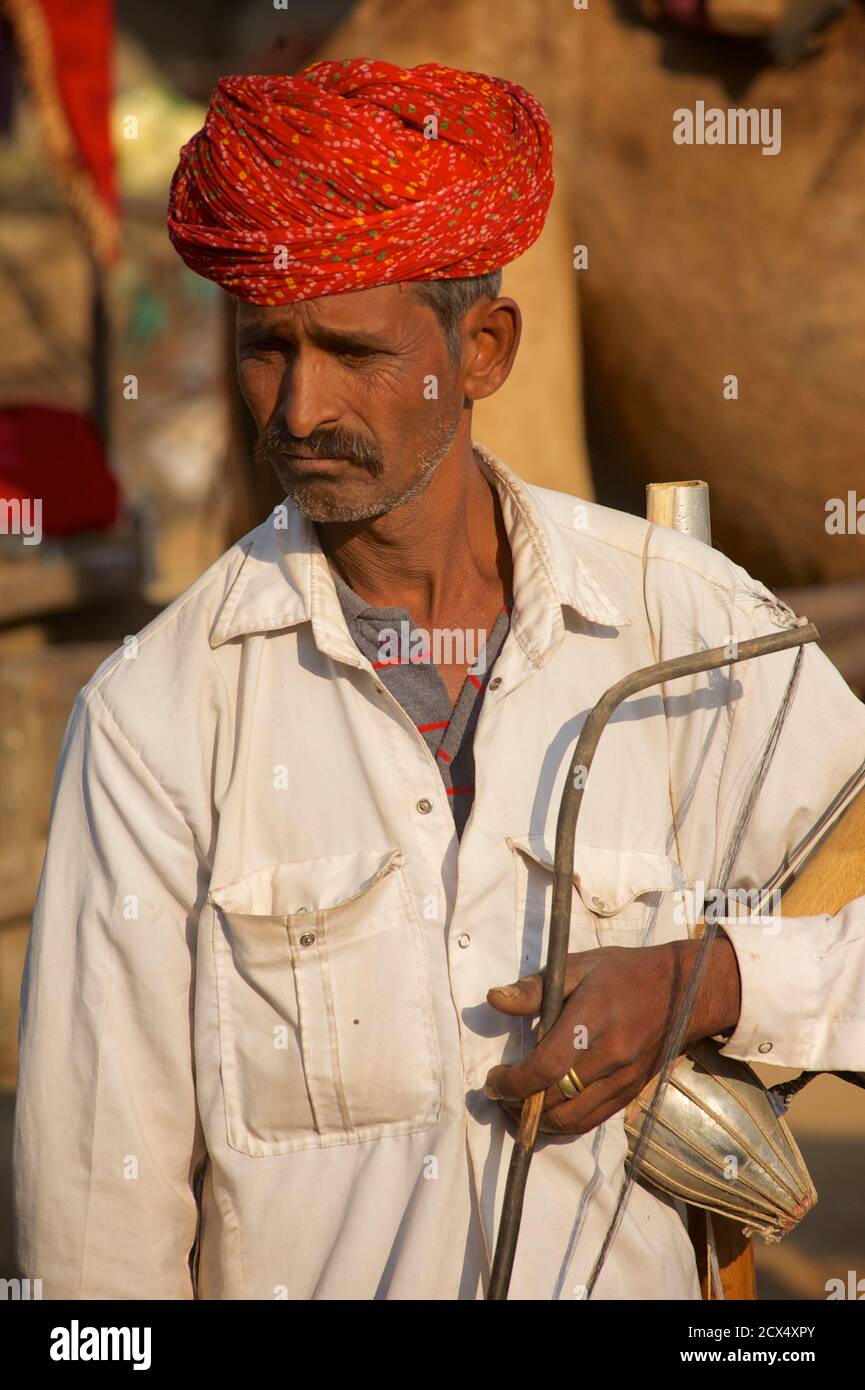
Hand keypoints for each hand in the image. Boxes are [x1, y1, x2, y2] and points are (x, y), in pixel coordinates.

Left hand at [483, 934, 740, 1135]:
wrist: (684, 992)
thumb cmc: (623, 973)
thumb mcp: (578, 966)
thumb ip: (535, 988)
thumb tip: (495, 1000)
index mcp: (594, 1017)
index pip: (548, 1065)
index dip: (514, 1082)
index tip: (493, 1079)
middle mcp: (612, 1055)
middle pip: (555, 1100)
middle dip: (518, 1104)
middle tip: (498, 1093)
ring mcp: (624, 1079)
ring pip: (571, 1120)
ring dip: (536, 1121)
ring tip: (516, 1105)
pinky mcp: (631, 1094)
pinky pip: (590, 1121)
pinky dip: (562, 1124)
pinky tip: (545, 1110)